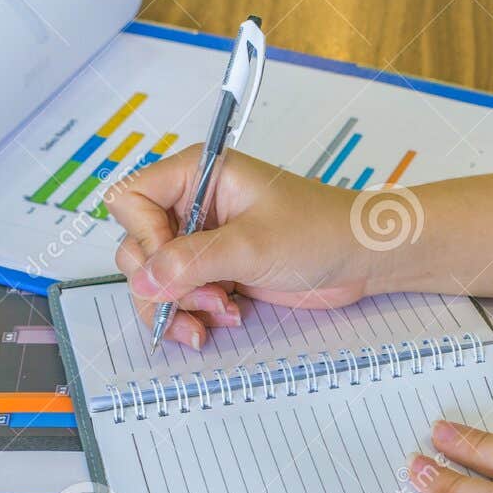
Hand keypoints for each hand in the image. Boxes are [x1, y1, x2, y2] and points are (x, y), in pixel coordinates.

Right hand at [106, 148, 370, 349]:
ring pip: (154, 279)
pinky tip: (225, 318)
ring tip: (220, 313)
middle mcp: (192, 204)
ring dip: (180, 305)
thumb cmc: (319, 231)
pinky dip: (194, 314)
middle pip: (136, 247)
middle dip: (165, 283)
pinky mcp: (214, 269)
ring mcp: (202, 239)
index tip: (170, 266)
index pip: (131, 200)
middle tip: (206, 297)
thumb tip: (143, 281)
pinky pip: (179, 296)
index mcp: (197, 175)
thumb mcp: (252, 246)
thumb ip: (191, 262)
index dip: (143, 238)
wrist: (361, 258)